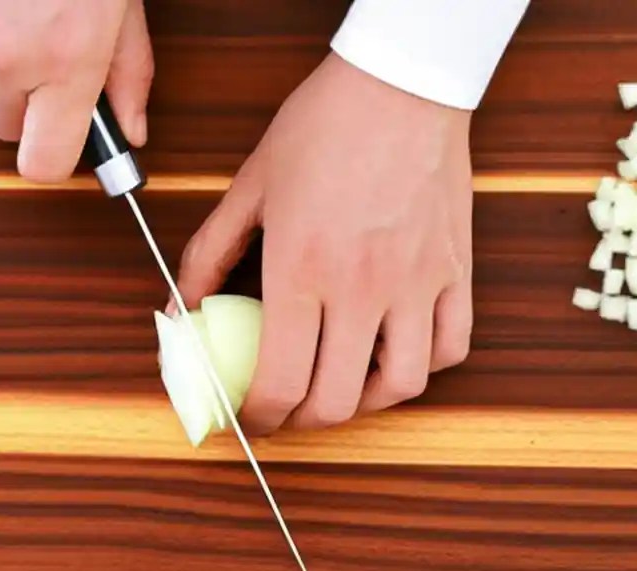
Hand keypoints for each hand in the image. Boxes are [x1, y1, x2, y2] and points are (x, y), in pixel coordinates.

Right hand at [0, 0, 152, 181]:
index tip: (63, 141)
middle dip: (26, 101)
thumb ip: (129, 73)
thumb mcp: (126, 4)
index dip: (51, 155)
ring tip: (26, 2)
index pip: (40, 163)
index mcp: (66, 61)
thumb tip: (132, 131)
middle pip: (2, 123)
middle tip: (52, 54)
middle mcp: (6, 52)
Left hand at [172, 52, 473, 434]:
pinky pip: (451, 346)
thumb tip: (181, 305)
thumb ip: (209, 253)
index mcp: (302, 269)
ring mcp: (416, 283)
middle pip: (336, 400)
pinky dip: (424, 365)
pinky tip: (398, 352)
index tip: (252, 417)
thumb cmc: (324, 126)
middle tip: (288, 411)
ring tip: (343, 389)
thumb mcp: (250, 187)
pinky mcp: (454, 270)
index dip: (259, 417)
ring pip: (401, 385)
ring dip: (366, 403)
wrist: (399, 82)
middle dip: (302, 421)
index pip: (280, 381)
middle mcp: (361, 287)